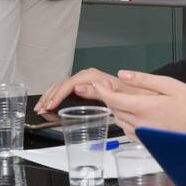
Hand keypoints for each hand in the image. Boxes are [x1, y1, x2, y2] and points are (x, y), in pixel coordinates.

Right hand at [34, 67, 151, 113]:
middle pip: (64, 83)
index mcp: (96, 78)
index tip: (51, 105)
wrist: (145, 97)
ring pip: (64, 85)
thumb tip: (79, 87)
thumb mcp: (118, 95)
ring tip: (41, 106)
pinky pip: (69, 89)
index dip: (58, 94)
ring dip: (51, 95)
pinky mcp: (90, 87)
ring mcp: (90, 81)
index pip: (70, 83)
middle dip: (50, 96)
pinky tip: (51, 103)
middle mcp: (91, 77)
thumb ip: (98, 91)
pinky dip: (58, 95)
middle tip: (41, 108)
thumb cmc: (135, 98)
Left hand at [75, 70, 185, 138]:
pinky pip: (131, 132)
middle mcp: (143, 125)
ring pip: (121, 122)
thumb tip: (123, 75)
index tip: (92, 86)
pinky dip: (128, 121)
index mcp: (146, 108)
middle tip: (106, 88)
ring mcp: (146, 136)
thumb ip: (143, 80)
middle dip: (109, 99)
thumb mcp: (169, 85)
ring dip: (119, 111)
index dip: (99, 92)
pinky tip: (136, 114)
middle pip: (114, 111)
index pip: (113, 100)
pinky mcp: (150, 143)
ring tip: (123, 99)